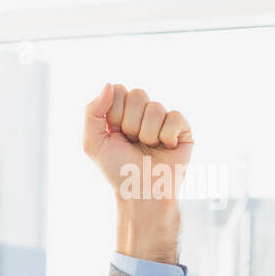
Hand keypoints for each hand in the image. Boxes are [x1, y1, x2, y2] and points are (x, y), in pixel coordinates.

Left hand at [83, 83, 192, 264]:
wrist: (141, 191)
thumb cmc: (116, 169)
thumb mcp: (92, 142)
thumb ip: (92, 111)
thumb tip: (110, 84)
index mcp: (120, 113)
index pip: (119, 90)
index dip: (115, 112)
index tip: (114, 133)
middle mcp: (142, 113)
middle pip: (137, 94)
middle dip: (130, 123)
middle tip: (131, 142)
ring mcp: (162, 120)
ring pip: (155, 107)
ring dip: (146, 133)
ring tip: (147, 148)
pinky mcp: (182, 128)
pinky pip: (174, 116)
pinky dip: (165, 137)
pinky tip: (164, 148)